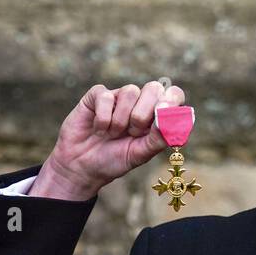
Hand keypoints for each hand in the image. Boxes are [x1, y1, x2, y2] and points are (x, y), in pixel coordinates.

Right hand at [29, 79, 184, 200]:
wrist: (82, 167)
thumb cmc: (113, 160)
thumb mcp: (140, 155)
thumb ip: (159, 138)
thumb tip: (172, 120)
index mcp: (154, 116)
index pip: (173, 95)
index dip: (172, 100)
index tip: (164, 111)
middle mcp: (139, 103)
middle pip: (153, 88)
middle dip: (144, 113)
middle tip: (133, 132)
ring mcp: (118, 97)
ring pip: (130, 91)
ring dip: (121, 119)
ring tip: (113, 134)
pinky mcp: (97, 95)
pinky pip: (106, 96)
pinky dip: (103, 118)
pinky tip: (98, 129)